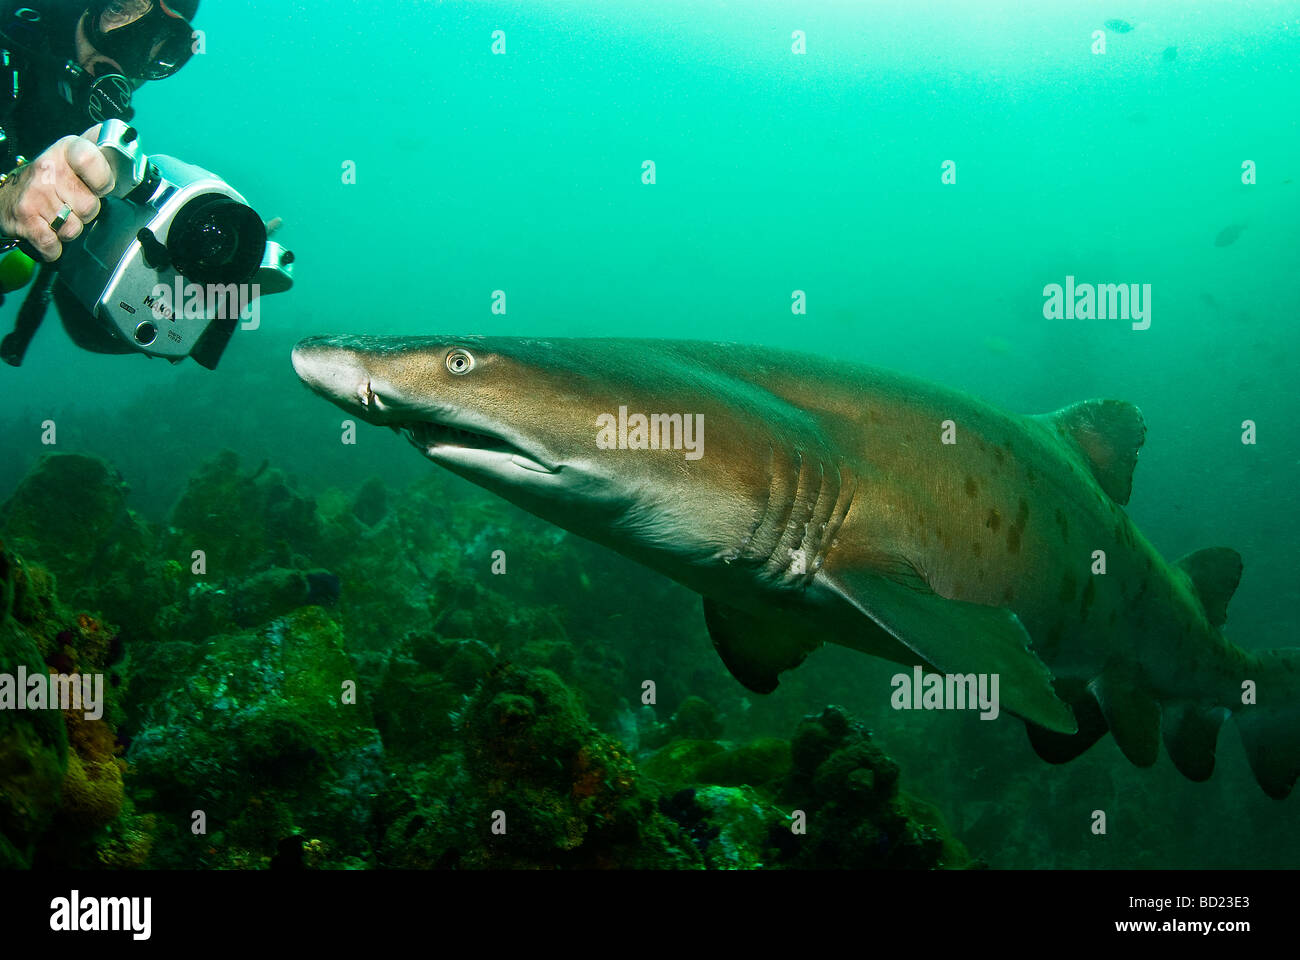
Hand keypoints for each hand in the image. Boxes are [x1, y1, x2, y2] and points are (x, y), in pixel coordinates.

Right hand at [0, 125, 115, 261]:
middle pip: (89, 206)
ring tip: (59, 215)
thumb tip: (130, 145)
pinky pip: (53, 245)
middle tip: (72, 203)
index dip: (102, 181)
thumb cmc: (53, 179)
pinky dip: (54, 247)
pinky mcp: (24, 218)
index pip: (89, 159)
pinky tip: (48, 232)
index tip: (101, 187)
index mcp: (67, 149)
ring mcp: (35, 193)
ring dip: (70, 229)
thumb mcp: (77, 157)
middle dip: (86, 212)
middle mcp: (48, 168)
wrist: (8, 194)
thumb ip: (104, 154)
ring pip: (73, 229)